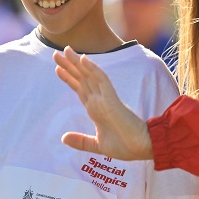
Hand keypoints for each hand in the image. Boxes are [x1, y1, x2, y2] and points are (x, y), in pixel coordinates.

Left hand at [53, 46, 153, 160]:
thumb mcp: (98, 145)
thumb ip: (81, 141)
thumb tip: (63, 138)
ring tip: (66, 50)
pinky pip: (102, 81)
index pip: (80, 89)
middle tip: (56, 53)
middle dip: (69, 66)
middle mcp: (99, 101)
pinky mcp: (112, 100)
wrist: (142, 148)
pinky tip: (83, 59)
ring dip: (77, 63)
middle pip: (82, 79)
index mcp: (96, 110)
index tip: (57, 68)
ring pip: (89, 76)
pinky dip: (93, 69)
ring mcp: (106, 99)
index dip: (69, 78)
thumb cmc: (125, 146)